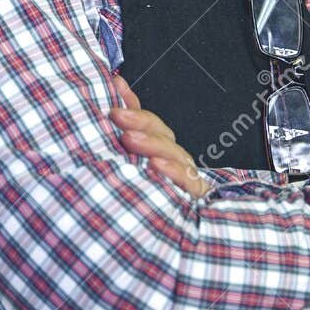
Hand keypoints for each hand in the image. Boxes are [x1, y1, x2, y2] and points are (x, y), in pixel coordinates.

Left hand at [109, 73, 213, 199]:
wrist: (175, 227)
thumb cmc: (150, 185)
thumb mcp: (134, 152)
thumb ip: (128, 118)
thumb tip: (116, 81)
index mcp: (160, 146)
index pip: (149, 122)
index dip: (132, 107)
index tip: (113, 96)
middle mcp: (174, 157)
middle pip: (161, 134)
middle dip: (139, 122)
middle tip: (116, 115)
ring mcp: (186, 174)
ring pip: (174, 153)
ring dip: (152, 144)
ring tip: (129, 138)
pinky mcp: (196, 193)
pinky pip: (188, 180)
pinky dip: (173, 171)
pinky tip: (156, 165)